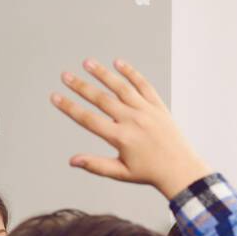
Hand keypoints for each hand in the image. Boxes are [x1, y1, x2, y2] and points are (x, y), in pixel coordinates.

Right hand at [51, 58, 210, 198]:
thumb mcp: (121, 173)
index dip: (70, 108)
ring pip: (121, 87)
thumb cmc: (150, 173)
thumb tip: (72, 161)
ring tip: (87, 63)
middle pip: (101, 99)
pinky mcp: (158, 106)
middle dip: (81, 86)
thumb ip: (95, 165)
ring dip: (103, 74)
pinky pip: (143, 85)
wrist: (180, 170)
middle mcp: (133, 121)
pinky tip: (118, 63)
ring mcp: (146, 111)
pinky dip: (131, 73)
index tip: (56, 97)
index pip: (88, 119)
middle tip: (65, 76)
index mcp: (121, 138)